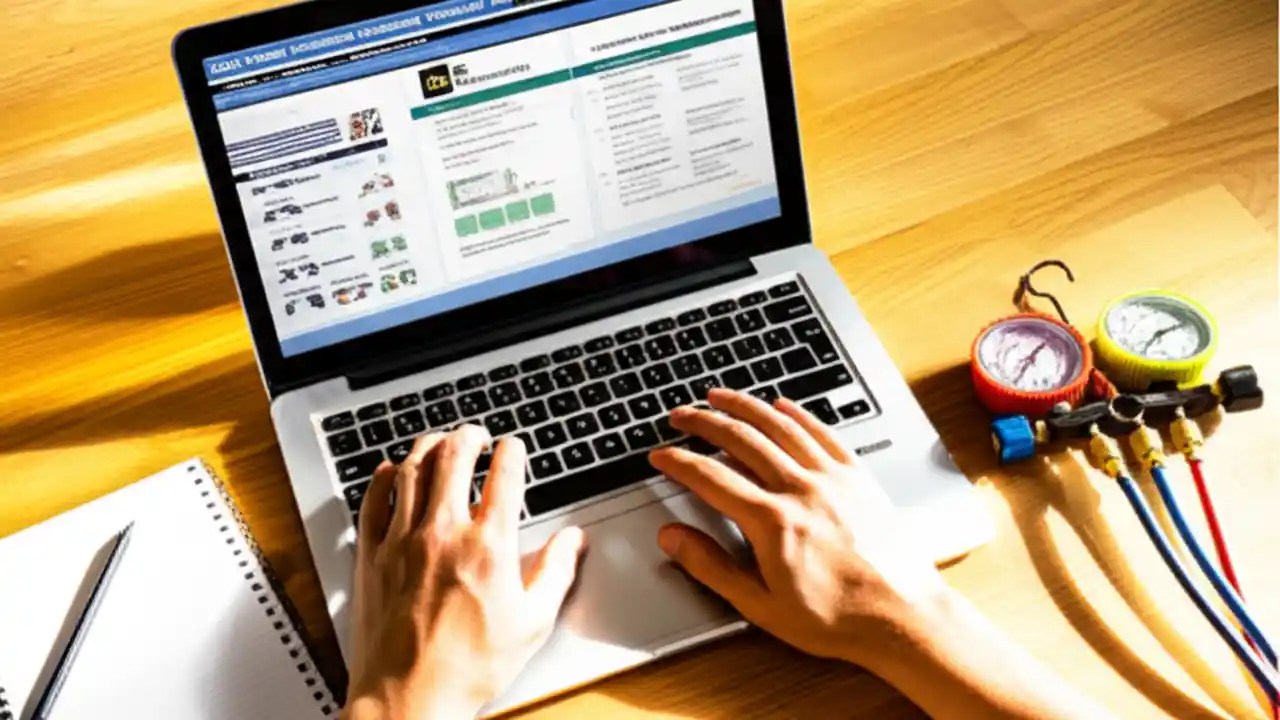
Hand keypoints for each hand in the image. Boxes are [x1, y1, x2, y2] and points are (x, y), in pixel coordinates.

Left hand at [344, 427, 585, 719]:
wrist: (409, 698)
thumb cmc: (469, 668)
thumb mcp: (532, 622)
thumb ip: (556, 572)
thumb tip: (573, 541)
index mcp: (488, 546)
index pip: (504, 476)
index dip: (512, 451)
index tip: (513, 447)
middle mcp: (443, 533)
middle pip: (453, 457)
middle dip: (469, 436)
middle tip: (476, 434)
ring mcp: (402, 541)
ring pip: (411, 470)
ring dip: (428, 445)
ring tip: (439, 440)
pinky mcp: (372, 557)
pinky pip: (372, 502)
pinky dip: (382, 478)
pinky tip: (391, 470)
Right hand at [652, 390, 1107, 719]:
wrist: (902, 617)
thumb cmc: (837, 618)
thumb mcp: (761, 606)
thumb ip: (711, 567)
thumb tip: (673, 538)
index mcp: (772, 522)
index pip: (710, 478)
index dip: (678, 462)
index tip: (661, 455)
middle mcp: (801, 490)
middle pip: (742, 440)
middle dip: (704, 422)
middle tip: (681, 414)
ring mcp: (832, 479)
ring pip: (780, 426)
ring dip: (745, 406)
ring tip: (719, 395)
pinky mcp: (858, 477)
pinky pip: (822, 433)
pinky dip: (798, 414)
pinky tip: (782, 404)